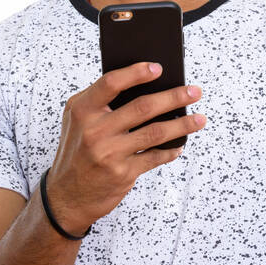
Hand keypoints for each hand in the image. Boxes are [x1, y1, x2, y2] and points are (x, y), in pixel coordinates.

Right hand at [44, 60, 207, 234]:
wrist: (66, 196)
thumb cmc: (77, 153)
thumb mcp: (77, 122)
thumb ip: (100, 103)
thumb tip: (145, 86)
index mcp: (82, 110)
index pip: (111, 83)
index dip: (136, 73)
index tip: (158, 68)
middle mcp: (95, 130)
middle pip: (142, 107)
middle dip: (174, 97)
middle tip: (194, 92)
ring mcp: (109, 153)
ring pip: (155, 132)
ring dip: (182, 124)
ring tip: (199, 118)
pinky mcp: (122, 173)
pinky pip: (155, 157)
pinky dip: (171, 150)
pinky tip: (180, 144)